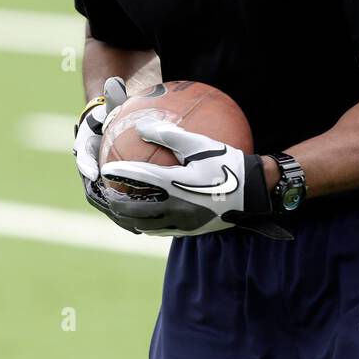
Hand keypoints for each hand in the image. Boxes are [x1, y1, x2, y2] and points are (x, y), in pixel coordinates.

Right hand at [73, 77, 144, 233]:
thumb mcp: (115, 103)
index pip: (83, 154)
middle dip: (103, 200)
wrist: (110, 125)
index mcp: (87, 147)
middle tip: (116, 207)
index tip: (92, 172)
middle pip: (92, 187)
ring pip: (107, 202)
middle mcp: (90, 168)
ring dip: (119, 214)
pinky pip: (124, 205)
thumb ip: (114, 96)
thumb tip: (114, 81)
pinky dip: (135, 214)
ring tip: (135, 226)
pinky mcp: (114, 191)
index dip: (85, 164)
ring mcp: (101, 182)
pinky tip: (155, 225)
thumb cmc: (115, 112)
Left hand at [99, 121, 292, 239]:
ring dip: (127, 217)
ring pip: (145, 224)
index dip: (119, 174)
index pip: (139, 179)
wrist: (254, 193)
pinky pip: (160, 230)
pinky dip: (146, 224)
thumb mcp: (200, 143)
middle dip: (115, 202)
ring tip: (117, 208)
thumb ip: (169, 135)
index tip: (105, 168)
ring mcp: (182, 222)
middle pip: (134, 209)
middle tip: (105, 193)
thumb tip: (142, 127)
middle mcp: (175, 207)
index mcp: (176, 184)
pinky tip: (143, 218)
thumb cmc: (228, 163)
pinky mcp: (189, 231)